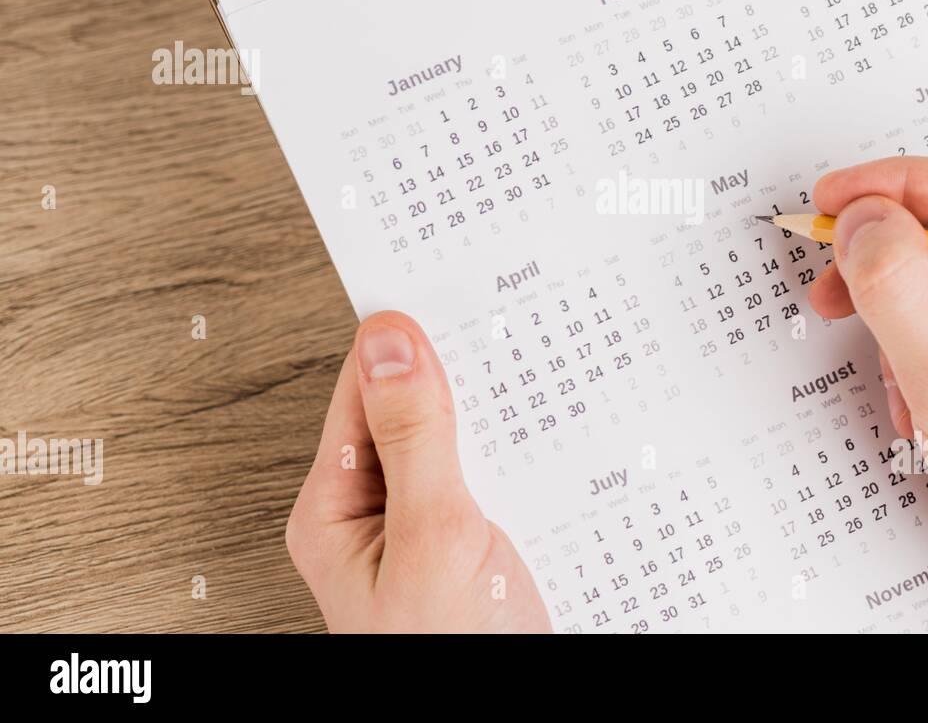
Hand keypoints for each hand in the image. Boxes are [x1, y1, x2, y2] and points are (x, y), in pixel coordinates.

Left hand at [286, 311, 550, 632]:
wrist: (512, 713)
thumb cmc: (452, 654)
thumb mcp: (434, 537)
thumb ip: (414, 438)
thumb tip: (390, 341)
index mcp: (336, 508)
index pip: (361, 387)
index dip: (404, 336)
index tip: (448, 288)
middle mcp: (375, 511)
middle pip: (411, 405)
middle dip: (460, 370)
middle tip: (509, 323)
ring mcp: (425, 524)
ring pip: (457, 435)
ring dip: (496, 411)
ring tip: (538, 372)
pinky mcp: (471, 538)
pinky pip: (490, 469)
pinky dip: (519, 447)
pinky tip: (550, 435)